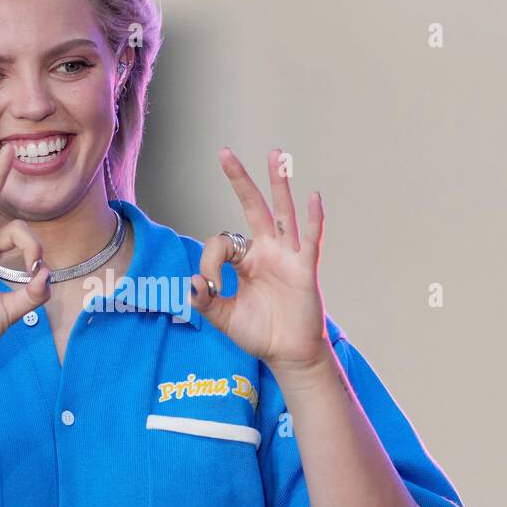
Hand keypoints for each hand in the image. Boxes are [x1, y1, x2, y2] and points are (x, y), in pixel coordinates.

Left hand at [189, 147, 328, 373]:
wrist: (288, 354)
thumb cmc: (260, 333)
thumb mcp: (223, 318)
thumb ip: (205, 302)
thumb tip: (192, 282)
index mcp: (245, 260)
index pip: (221, 243)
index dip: (209, 261)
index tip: (207, 285)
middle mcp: (266, 251)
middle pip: (252, 207)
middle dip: (239, 180)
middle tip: (224, 152)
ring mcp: (287, 257)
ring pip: (282, 213)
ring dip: (279, 184)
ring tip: (276, 155)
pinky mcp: (305, 269)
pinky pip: (310, 240)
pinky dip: (314, 219)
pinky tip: (314, 197)